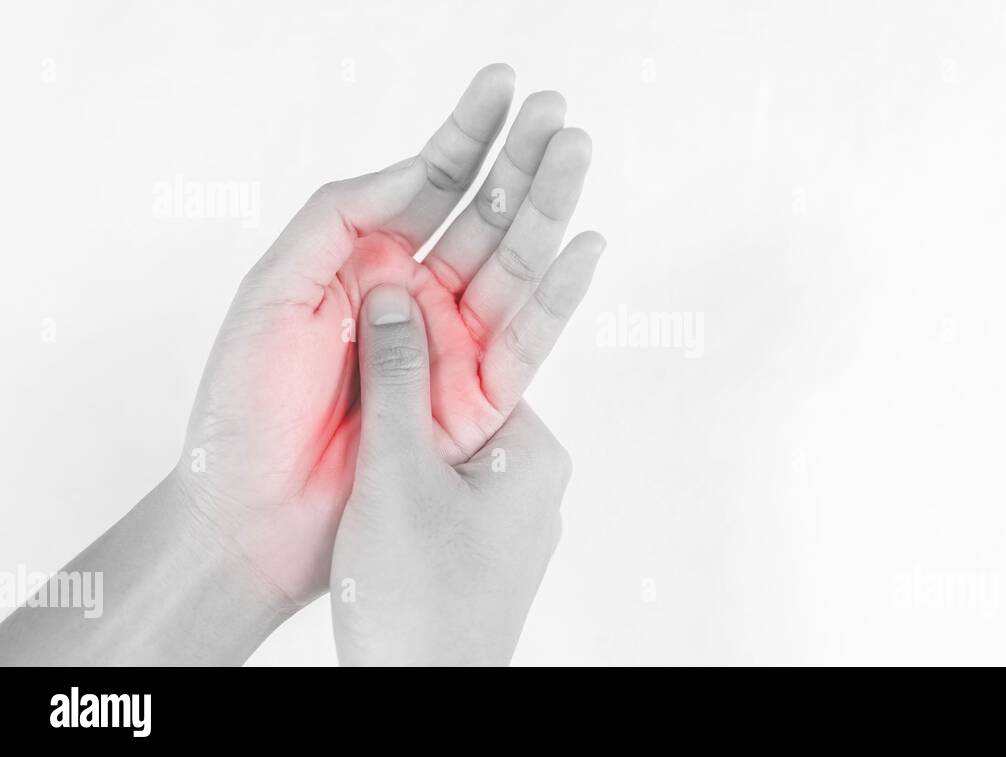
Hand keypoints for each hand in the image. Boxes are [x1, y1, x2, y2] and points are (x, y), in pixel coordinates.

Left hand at [175, 64, 594, 604]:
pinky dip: (557, 296)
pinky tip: (582, 248)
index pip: (430, 184)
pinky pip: (525, 342)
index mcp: (365, 262)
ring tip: (578, 154)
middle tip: (561, 113)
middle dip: (522, 162)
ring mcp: (451, 348)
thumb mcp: (274, 288)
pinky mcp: (477, 402)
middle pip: (484, 217)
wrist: (249, 512)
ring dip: (547, 211)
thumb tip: (420, 169)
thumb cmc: (243, 404)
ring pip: (512, 267)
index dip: (469, 134)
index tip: (507, 85)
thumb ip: (339, 219)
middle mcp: (416, 297)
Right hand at [331, 284, 587, 665]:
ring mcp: (511, 524)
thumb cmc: (419, 599)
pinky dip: (403, 485)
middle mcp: (534, 485)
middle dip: (402, 393)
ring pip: (445, 454)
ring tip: (346, 445)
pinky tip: (362, 491)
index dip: (418, 339)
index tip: (369, 323)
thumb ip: (394, 379)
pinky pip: (441, 495)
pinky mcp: (483, 555)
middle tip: (343, 383)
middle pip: (459, 405)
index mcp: (532, 453)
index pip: (478, 363)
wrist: (422, 699)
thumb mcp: (396, 472)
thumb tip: (396, 294)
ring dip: (397, 441)